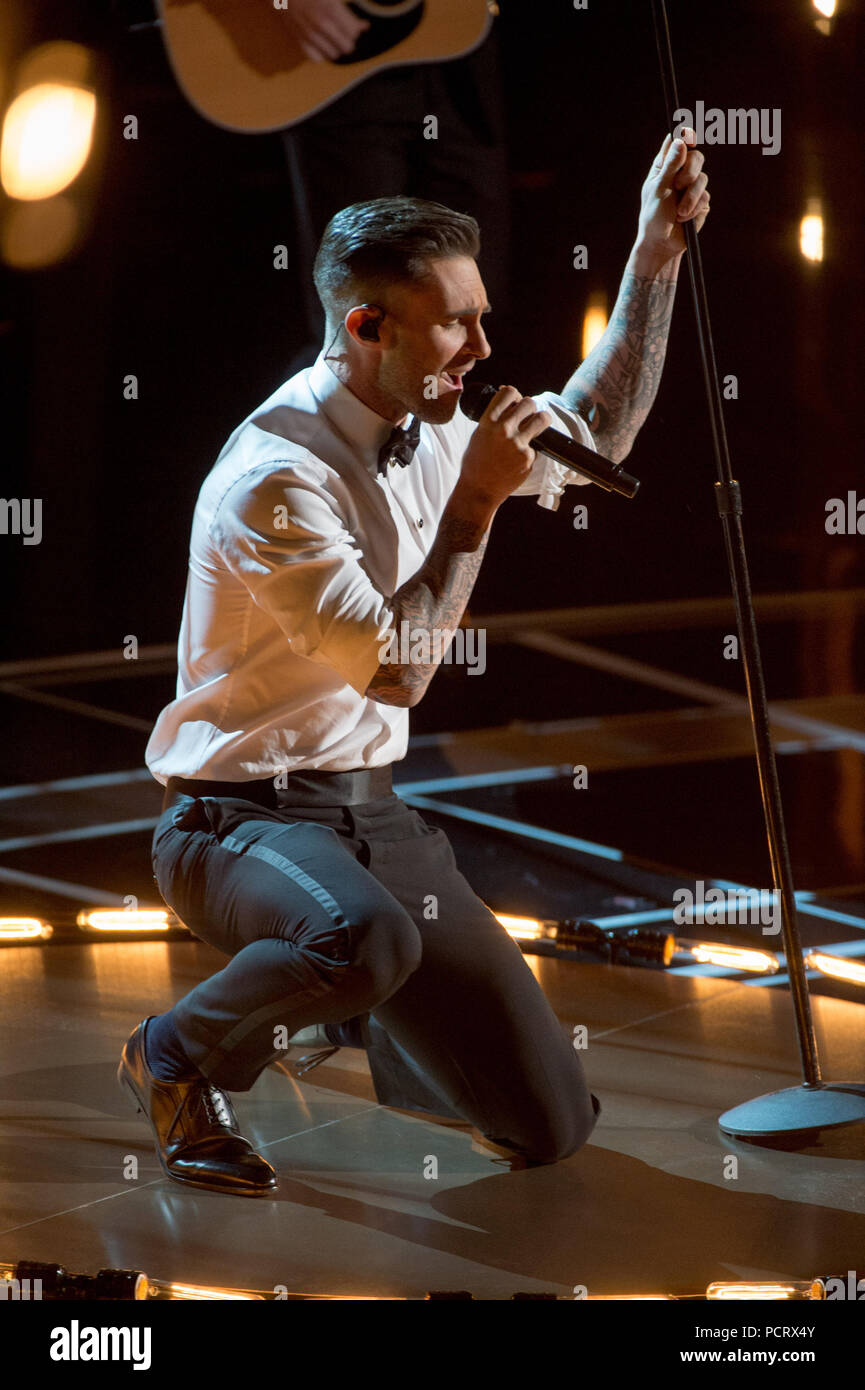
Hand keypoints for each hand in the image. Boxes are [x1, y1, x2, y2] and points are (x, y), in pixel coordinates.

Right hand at [278, 0, 369, 62]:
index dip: (355, 30)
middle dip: (348, 41)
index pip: (354, 33)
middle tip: (343, 34)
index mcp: (331, 9)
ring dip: (336, 48)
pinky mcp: (300, 41)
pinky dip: (321, 54)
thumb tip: (365, 26)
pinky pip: (318, 59)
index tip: (351, 26)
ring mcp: (310, 34)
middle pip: (347, 47)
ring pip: (334, 55)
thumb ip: (349, 13)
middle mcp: (322, 24)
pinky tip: (321, 45)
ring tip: (331, 38)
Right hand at [456, 386, 552, 513]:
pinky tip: (519, 457)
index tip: (515, 403)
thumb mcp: (479, 434)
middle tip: (526, 418)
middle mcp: (503, 429)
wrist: (478, 490)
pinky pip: (537, 444)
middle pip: (529, 403)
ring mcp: (518, 444)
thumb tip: (511, 402)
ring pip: (541, 418)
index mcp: (488, 421)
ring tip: (534, 428)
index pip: (510, 392)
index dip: (515, 396)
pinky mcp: (528, 457)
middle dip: (529, 408)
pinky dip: (532, 448)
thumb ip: (495, 418)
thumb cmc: (476, 462)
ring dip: (540, 420)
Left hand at [635, 128, 709, 262]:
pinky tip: (684, 218)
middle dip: (690, 170)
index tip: (689, 135)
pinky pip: (705, 197)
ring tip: (678, 212)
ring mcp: (692, 188)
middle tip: (679, 184)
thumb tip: (681, 141)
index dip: (684, 136)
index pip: (676, 143)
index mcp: (664, 167)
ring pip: (702, 178)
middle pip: (696, 157)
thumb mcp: (659, 189)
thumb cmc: (654, 217)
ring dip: (690, 197)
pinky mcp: (701, 202)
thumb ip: (671, 165)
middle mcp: (679, 174)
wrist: (661, 243)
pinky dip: (694, 208)